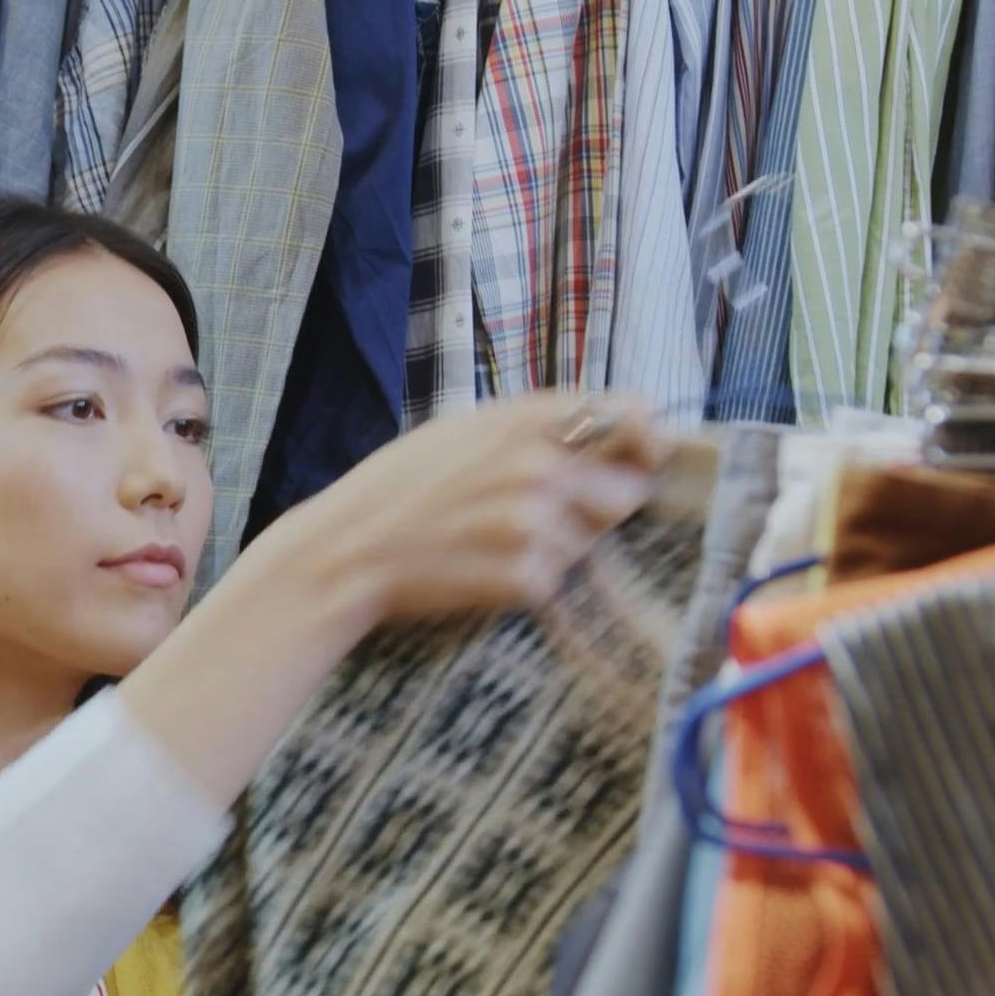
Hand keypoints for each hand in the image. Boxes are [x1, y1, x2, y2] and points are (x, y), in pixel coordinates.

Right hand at [298, 392, 663, 624]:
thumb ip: (535, 424)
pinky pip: (555, 580)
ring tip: (494, 540)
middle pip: (628, 490)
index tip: (644, 454)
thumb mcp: (463, 429)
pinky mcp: (527, 578)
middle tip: (541, 513)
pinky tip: (482, 569)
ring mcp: (537, 525)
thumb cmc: (399, 487)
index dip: (648, 437)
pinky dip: (527, 581)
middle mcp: (540, 467)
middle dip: (601, 504)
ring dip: (558, 547)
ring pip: (590, 540)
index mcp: (526, 421)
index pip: (633, 415)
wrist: (346, 551)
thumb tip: (612, 424)